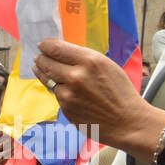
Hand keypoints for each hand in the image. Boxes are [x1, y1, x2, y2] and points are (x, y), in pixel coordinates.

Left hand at [35, 39, 151, 147]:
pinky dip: (56, 89)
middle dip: (41, 59)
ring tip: (38, 67)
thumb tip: (62, 52)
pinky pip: (56, 94)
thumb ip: (84, 59)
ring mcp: (68, 94)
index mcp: (90, 61)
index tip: (42, 44)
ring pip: (48, 80)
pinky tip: (58, 85)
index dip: (46, 45)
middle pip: (47, 63)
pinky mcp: (65, 108)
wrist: (126, 120)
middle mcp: (76, 76)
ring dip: (43, 73)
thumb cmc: (119, 91)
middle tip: (38, 56)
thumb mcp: (106, 65)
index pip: (57, 49)